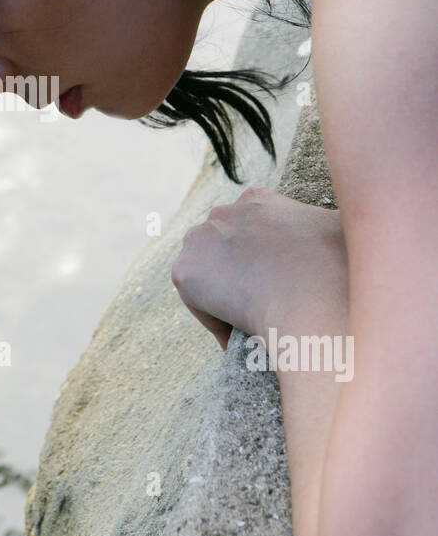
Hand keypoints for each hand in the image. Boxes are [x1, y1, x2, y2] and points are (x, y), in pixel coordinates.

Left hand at [171, 186, 346, 350]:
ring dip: (222, 296)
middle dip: (236, 274)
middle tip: (260, 307)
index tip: (274, 283)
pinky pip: (198, 303)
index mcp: (257, 199)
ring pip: (205, 273)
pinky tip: (241, 336)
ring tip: (250, 324)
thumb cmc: (337, 267)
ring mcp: (199, 240)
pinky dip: (216, 321)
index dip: (259, 259)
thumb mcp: (345, 230)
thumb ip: (336, 225)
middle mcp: (222, 212)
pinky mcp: (185, 272)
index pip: (248, 228)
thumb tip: (350, 228)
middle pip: (221, 248)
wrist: (314, 294)